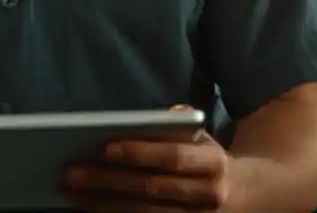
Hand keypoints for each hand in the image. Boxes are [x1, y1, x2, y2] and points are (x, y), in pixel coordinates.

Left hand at [63, 124, 235, 211]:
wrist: (246, 194)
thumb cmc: (206, 159)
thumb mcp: (202, 137)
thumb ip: (181, 125)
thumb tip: (167, 114)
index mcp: (212, 164)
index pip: (173, 158)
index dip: (140, 153)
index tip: (104, 147)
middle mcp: (207, 195)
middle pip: (152, 188)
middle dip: (109, 180)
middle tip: (72, 172)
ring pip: (144, 212)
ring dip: (103, 203)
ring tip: (70, 191)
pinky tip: (88, 207)